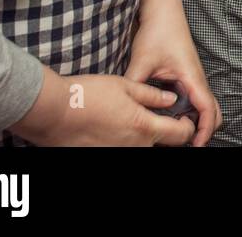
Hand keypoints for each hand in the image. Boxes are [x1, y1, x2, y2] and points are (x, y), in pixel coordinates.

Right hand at [10, 70, 198, 146]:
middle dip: (167, 133)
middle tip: (162, 117)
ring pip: (143, 147)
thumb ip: (152, 96)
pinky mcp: (103, 155)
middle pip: (163, 145)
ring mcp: (118, 153)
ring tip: (135, 120)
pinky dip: (127, 141)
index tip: (185, 118)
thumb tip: (171, 100)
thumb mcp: (124, 86)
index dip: (188, 126)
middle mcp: (134, 146)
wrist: (52, 113)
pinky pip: (123, 148)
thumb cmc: (86, 96)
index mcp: (144, 127)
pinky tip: (117, 127)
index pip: (181, 135)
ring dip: (145, 137)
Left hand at [124, 0, 220, 145]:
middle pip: (212, 111)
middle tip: (185, 143)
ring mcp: (193, 78)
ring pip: (203, 106)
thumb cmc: (158, 31)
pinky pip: (193, 99)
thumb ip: (135, 86)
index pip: (206, 109)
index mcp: (192, 76)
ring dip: (195, 121)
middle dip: (204, 129)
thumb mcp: (142, 61)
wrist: (163, 10)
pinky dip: (188, 112)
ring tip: (176, 135)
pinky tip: (170, 117)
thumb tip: (126, 109)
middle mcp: (197, 79)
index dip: (204, 130)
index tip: (196, 145)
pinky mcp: (186, 76)